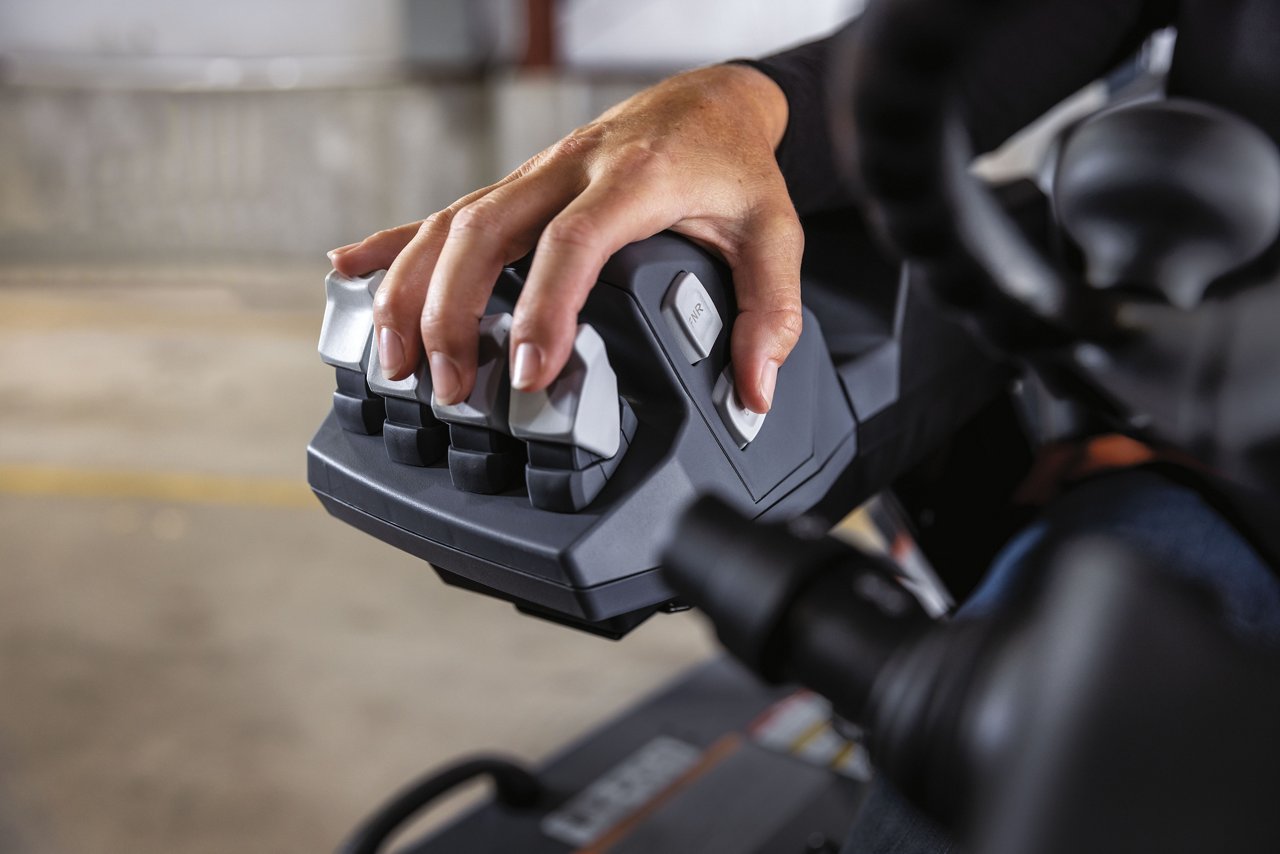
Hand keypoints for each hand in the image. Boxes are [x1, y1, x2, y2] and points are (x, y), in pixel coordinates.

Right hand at [329, 63, 800, 413]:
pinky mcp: (514, 188)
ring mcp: (532, 176)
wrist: (709, 102)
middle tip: (450, 387)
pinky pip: (440, 210)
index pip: (574, 242)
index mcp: (634, 179)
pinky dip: (393, 242)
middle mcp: (568, 170)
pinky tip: (351, 271)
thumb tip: (755, 390)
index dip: (544, 308)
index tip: (529, 374)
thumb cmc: (733, 166)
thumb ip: (769, 309)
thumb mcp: (774, 231)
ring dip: (412, 292)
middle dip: (453, 313)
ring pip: (450, 224)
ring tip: (397, 363)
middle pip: (485, 232)